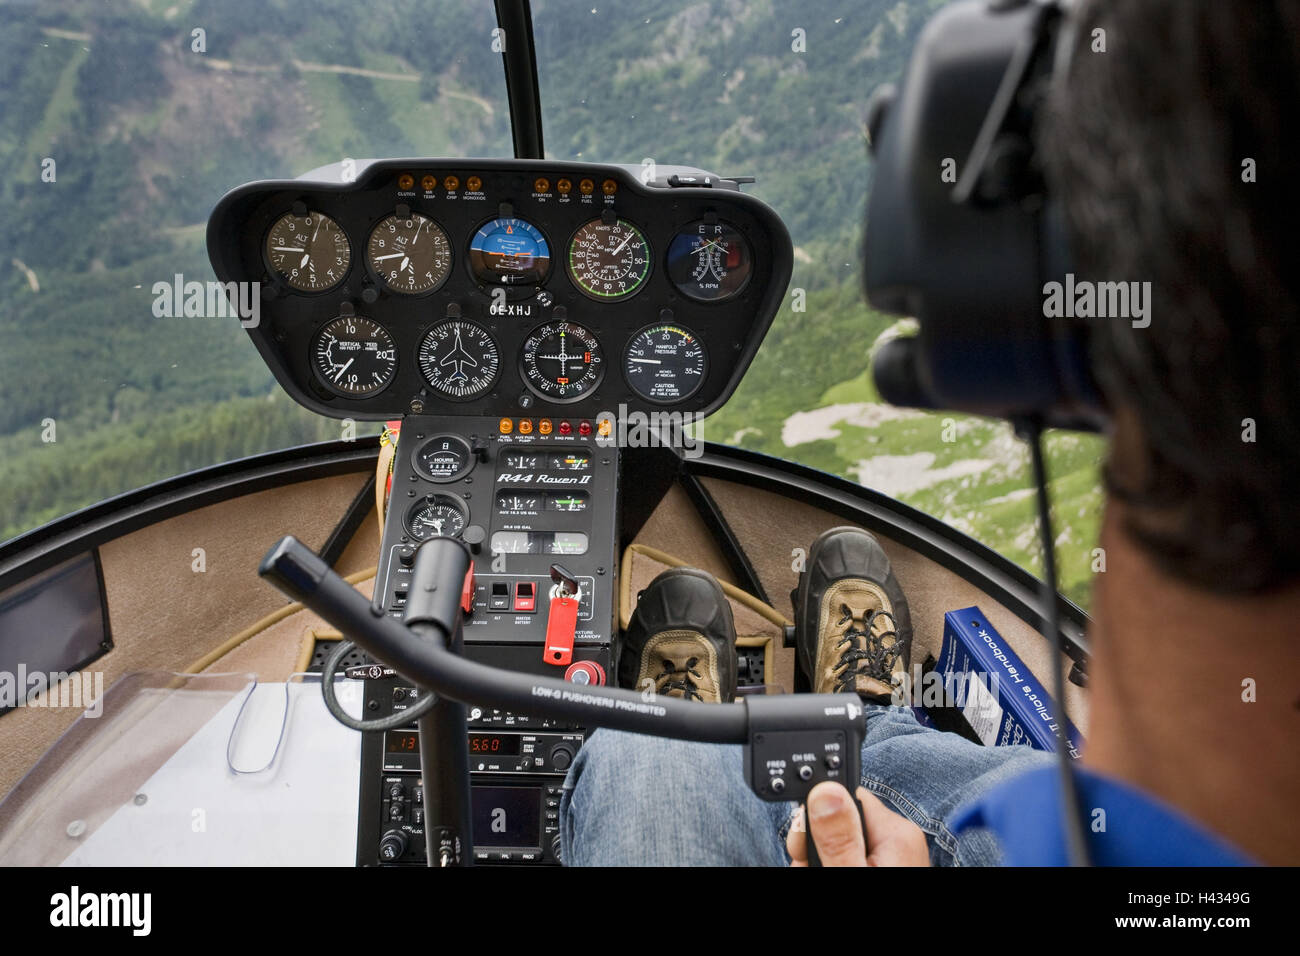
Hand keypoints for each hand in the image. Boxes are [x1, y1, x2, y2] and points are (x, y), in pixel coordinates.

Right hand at [787, 781, 930, 866]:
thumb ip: (837, 835)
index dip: (815, 816)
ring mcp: (893, 855)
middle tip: (808, 866)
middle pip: (836, 820)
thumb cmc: (882, 915)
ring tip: (813, 871)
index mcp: (895, 831)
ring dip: (819, 858)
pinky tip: (825, 872)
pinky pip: (850, 854)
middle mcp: (897, 838)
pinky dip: (833, 864)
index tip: (802, 841)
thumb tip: (824, 789)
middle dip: (814, 844)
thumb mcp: (849, 872)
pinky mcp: (886, 865)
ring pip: (839, 841)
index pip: (843, 795)